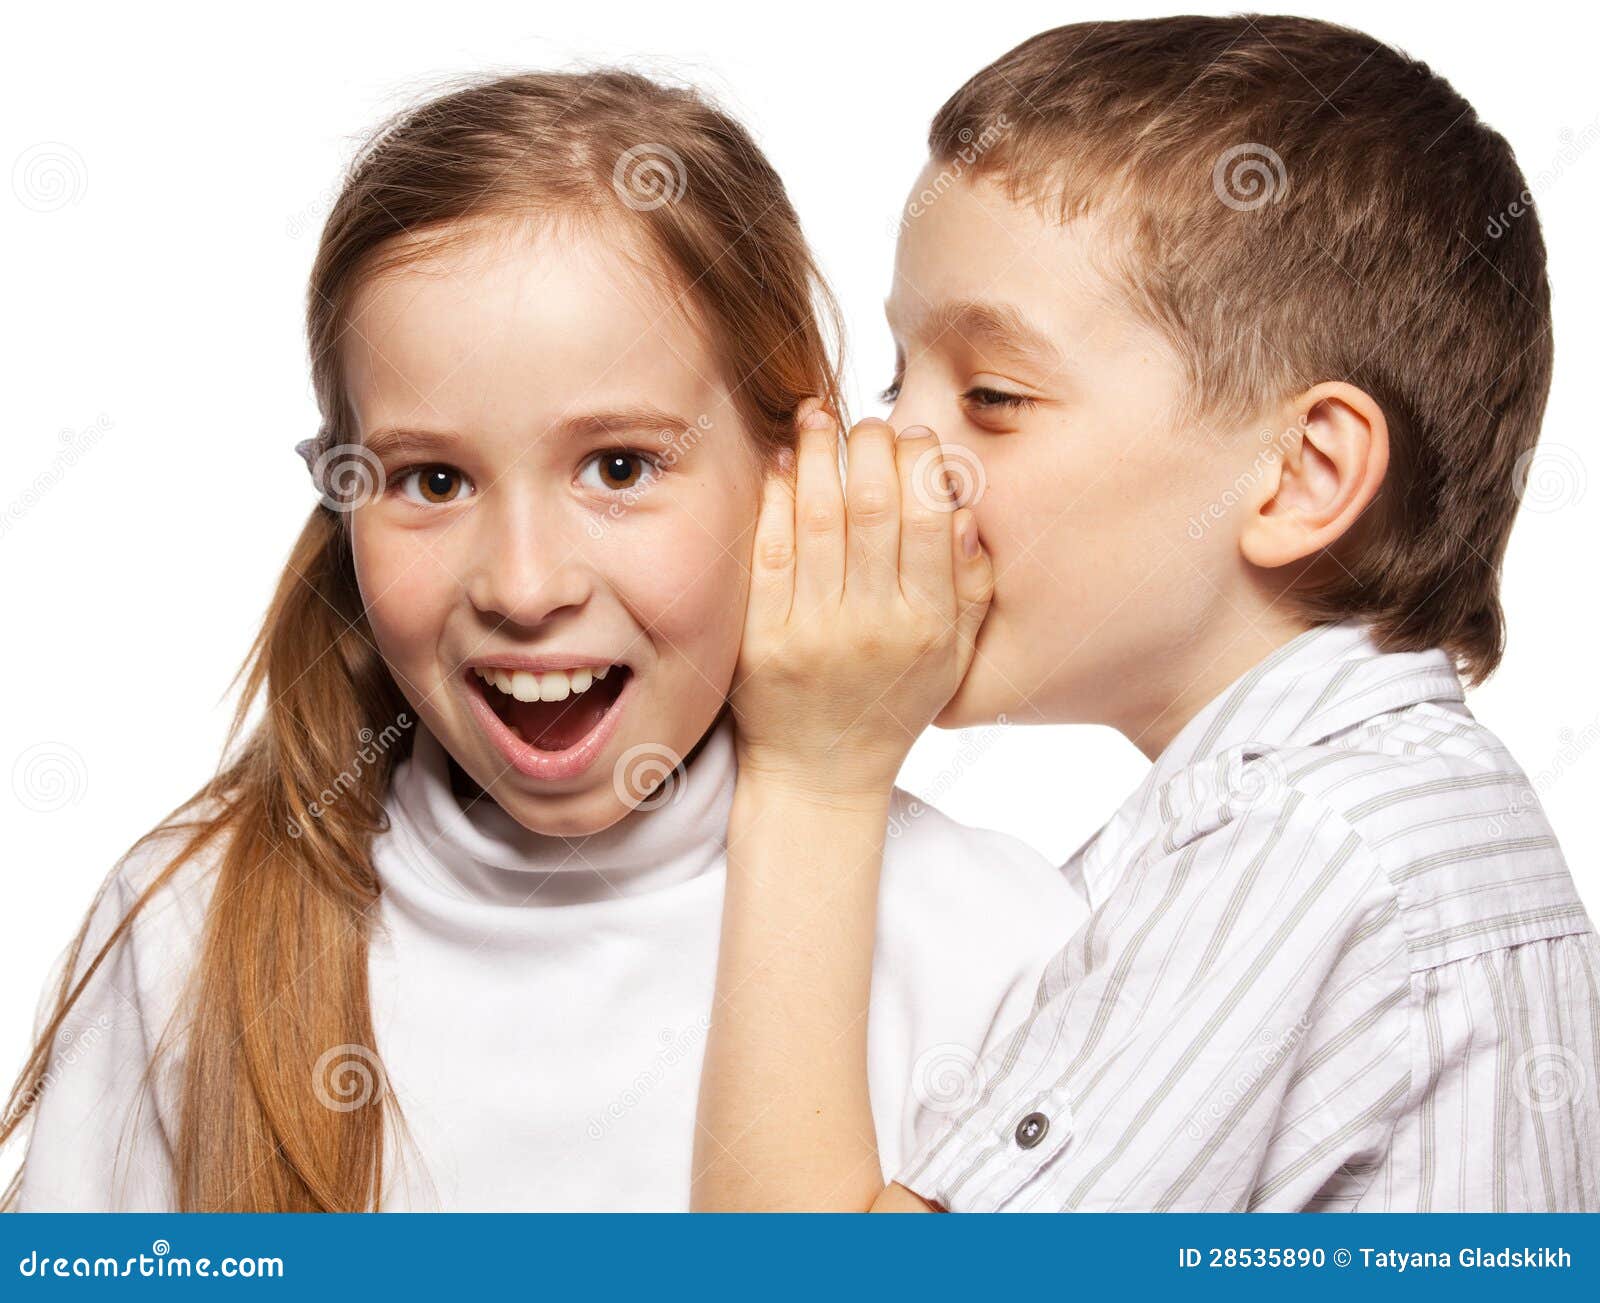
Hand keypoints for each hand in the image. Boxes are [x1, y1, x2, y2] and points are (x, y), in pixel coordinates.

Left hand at [731, 402, 993, 799]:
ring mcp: (812, 631)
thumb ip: (972, 587)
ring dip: (819, 453)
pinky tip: (784, 463)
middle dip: (870, 445)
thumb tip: (962, 511)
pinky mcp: (761, 637)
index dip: (919, 464)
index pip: (927, 520)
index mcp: (927, 627)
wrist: (820, 773)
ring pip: (818, 516)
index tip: (912, 437)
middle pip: (873, 506)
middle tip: (865, 422)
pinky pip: (769, 548)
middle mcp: (872, 627)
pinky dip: (776, 496)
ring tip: (818, 418)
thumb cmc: (893, 704)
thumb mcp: (954, 658)